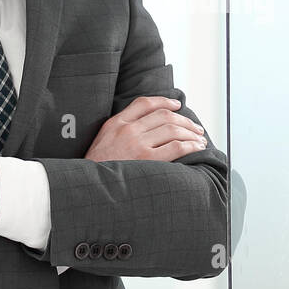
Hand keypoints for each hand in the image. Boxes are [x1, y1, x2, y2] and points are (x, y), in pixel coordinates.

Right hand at [85, 95, 208, 161]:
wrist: (88, 186)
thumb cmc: (97, 167)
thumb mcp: (103, 140)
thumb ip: (121, 128)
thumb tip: (146, 125)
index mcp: (116, 122)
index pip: (145, 103)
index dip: (165, 102)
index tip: (177, 105)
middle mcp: (128, 130)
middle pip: (164, 116)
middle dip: (185, 120)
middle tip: (196, 128)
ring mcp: (138, 144)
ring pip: (173, 129)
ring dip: (191, 133)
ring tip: (199, 139)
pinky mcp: (147, 160)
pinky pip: (176, 147)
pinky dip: (190, 145)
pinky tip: (197, 148)